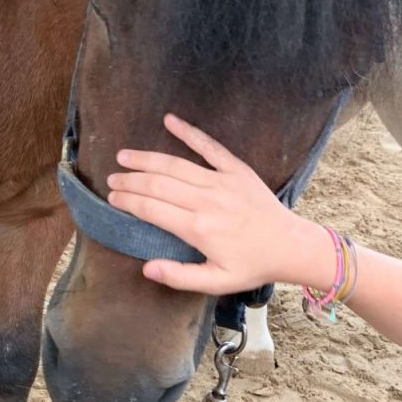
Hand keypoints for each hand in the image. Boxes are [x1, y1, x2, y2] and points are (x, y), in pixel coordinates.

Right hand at [107, 115, 334, 293]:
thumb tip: (146, 269)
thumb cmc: (252, 265)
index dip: (128, 202)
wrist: (289, 246)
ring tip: (125, 156)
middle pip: (158, 184)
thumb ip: (180, 276)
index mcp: (198, 229)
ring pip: (176, 165)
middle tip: (112, 179)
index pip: (152, 209)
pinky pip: (209, 146)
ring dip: (147, 159)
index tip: (112, 198)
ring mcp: (221, 182)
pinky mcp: (236, 169)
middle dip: (131, 181)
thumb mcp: (216, 282)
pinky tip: (169, 119)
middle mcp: (206, 201)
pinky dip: (189, 131)